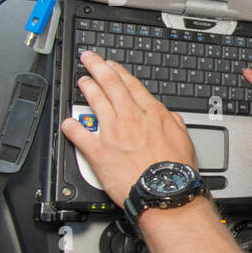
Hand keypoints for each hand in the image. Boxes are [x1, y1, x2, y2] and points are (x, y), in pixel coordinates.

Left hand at [60, 50, 197, 203]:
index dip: (118, 71)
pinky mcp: (99, 152)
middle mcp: (130, 119)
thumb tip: (168, 116)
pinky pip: (79, 135)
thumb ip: (174, 123)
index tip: (110, 65)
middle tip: (88, 59)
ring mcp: (112, 134)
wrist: (165, 193)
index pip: (131, 85)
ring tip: (81, 81)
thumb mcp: (184, 140)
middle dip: (96, 67)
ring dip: (86, 88)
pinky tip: (67, 122)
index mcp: (151, 115)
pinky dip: (71, 126)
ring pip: (95, 102)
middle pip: (110, 85)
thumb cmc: (175, 171)